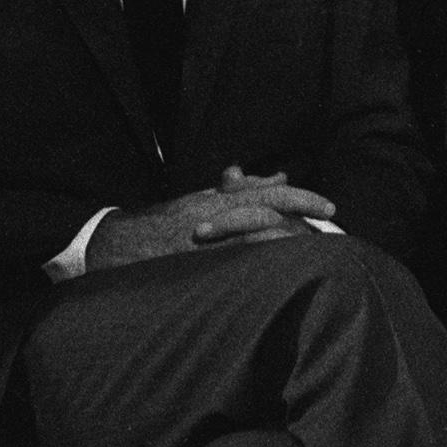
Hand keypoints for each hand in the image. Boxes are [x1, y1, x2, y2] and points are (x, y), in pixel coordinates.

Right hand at [87, 173, 336, 269]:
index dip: (302, 198)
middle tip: (330, 221)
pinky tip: (279, 269)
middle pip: (268, 207)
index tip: (329, 206)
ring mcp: (206, 240)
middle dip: (301, 212)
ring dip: (285, 238)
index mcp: (220, 201)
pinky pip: (233, 260)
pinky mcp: (195, 262)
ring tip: (314, 248)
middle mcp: (216, 215)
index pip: (270, 193)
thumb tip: (275, 177)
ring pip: (254, 232)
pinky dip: (257, 259)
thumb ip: (238, 191)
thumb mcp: (202, 201)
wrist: (116, 243)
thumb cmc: (164, 223)